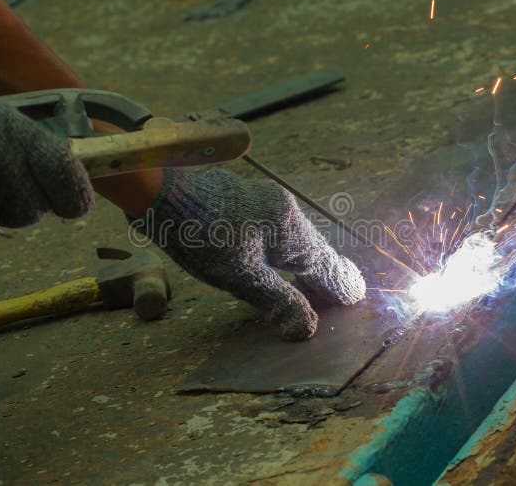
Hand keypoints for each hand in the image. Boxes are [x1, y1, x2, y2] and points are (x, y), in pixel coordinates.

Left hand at [130, 168, 365, 339]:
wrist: (159, 187)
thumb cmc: (201, 236)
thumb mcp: (240, 276)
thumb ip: (277, 301)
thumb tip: (307, 328)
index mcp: (290, 228)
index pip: (323, 263)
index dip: (338, 284)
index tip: (356, 298)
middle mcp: (284, 208)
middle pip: (311, 248)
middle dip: (323, 274)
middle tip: (338, 296)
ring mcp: (263, 199)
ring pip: (293, 237)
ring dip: (302, 262)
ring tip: (310, 283)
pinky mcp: (243, 198)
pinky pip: (276, 229)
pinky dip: (283, 250)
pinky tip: (275, 258)